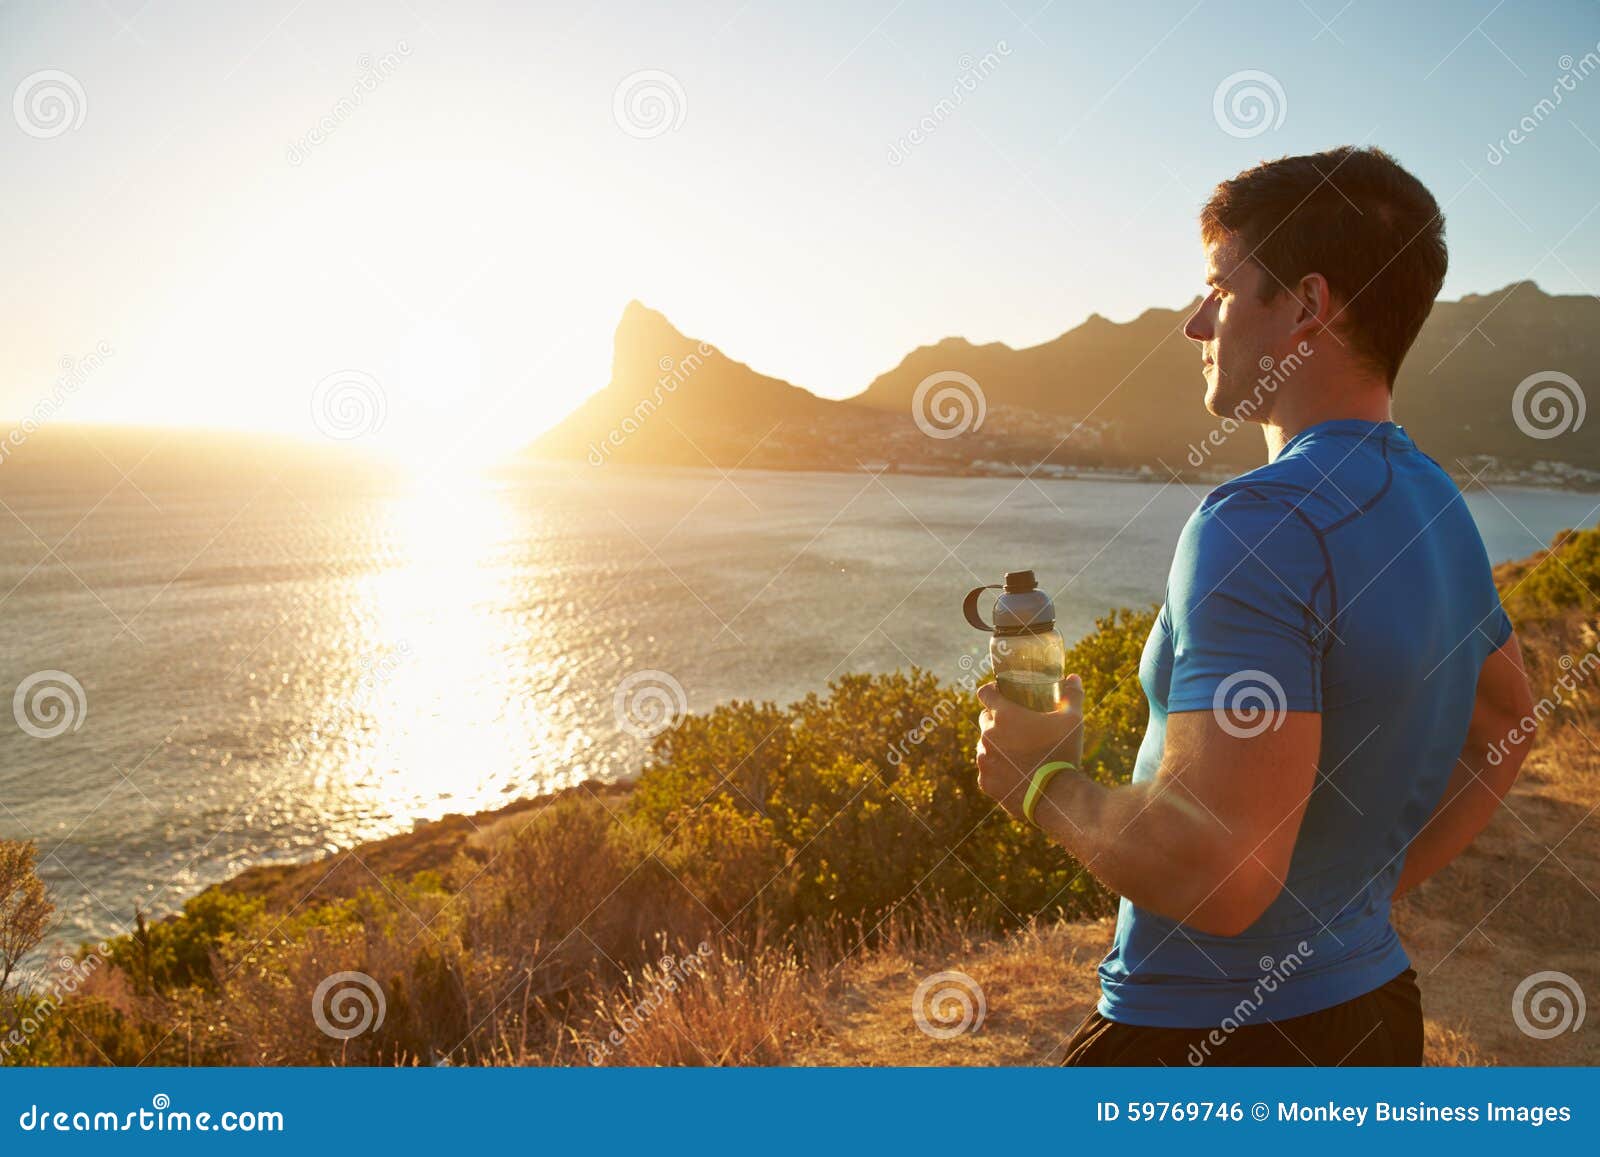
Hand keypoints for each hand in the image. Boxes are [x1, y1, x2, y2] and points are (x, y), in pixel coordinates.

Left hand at [975, 675, 1084, 821]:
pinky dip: (997, 769)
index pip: (985, 693)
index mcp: (1004, 715)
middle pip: (985, 719)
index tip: (1000, 693)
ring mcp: (984, 760)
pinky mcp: (985, 782)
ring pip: (985, 745)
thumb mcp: (1073, 721)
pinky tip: (1013, 773)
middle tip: (1016, 726)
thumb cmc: (1063, 753)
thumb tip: (1073, 677)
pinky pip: (987, 770)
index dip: (992, 691)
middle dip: (996, 719)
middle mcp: (988, 735)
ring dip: (996, 745)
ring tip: (1017, 751)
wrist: (1056, 797)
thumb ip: (1072, 695)